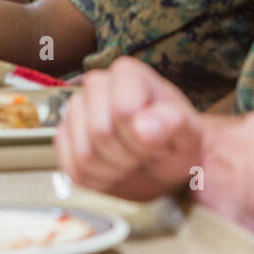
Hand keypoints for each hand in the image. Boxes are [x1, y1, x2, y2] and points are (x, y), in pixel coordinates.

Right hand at [55, 57, 203, 200]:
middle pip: (100, 132)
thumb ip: (173, 123)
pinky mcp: (64, 137)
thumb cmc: (175, 142)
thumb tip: (144, 126)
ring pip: (85, 154)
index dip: (141, 136)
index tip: (157, 141)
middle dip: (127, 155)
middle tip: (145, 155)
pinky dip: (96, 180)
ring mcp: (76, 110)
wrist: (161, 162)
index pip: (123, 110)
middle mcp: (97, 84)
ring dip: (114, 169)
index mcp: (128, 74)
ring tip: (131, 161)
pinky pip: (72, 169)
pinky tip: (113, 169)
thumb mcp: (188, 134)